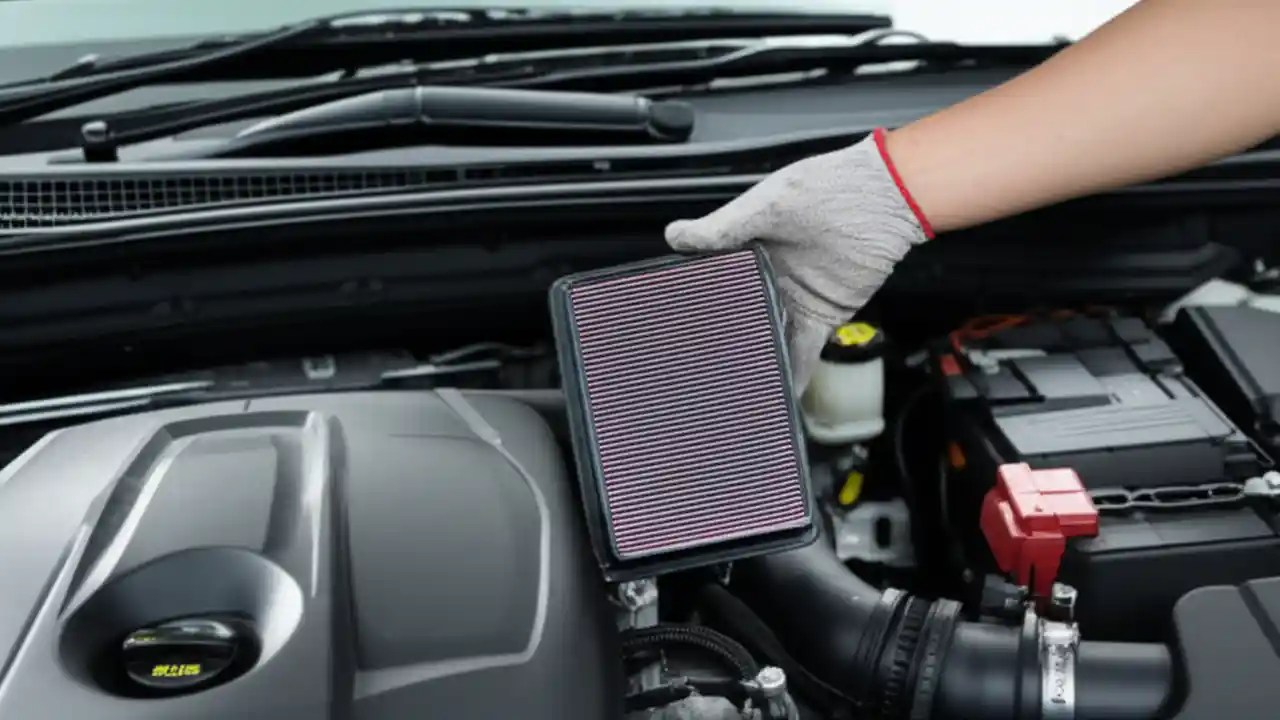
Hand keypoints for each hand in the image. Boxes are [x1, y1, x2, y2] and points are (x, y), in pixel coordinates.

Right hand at [664, 130, 930, 391]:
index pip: (715, 282)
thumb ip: (722, 228)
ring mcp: (794, 298)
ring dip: (756, 359)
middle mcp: (768, 276)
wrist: (883, 198)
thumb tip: (674, 236)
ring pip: (768, 336)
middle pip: (740, 315)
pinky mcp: (821, 314)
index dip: (698, 303)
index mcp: (749, 248)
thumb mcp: (765, 205)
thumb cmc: (827, 188)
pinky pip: (803, 348)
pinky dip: (794, 370)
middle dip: (725, 339)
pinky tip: (781, 390)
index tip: (679, 327)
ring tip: (734, 387)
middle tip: (702, 368)